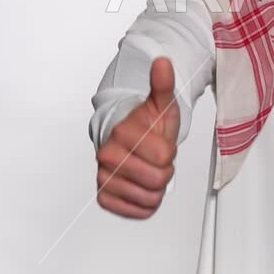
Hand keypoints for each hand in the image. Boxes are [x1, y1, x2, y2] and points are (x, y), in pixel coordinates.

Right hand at [95, 56, 181, 218]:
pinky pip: (137, 211)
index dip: (170, 153)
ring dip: (156, 187)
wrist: (127, 141)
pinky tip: (142, 186)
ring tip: (149, 171)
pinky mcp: (105, 197)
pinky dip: (146, 203)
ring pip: (150, 197)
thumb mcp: (161, 104)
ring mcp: (104, 177)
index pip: (165, 157)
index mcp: (121, 132)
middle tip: (156, 160)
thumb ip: (163, 84)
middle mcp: (107, 156)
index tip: (162, 145)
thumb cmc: (146, 125)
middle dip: (164, 171)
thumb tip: (163, 62)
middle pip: (158, 179)